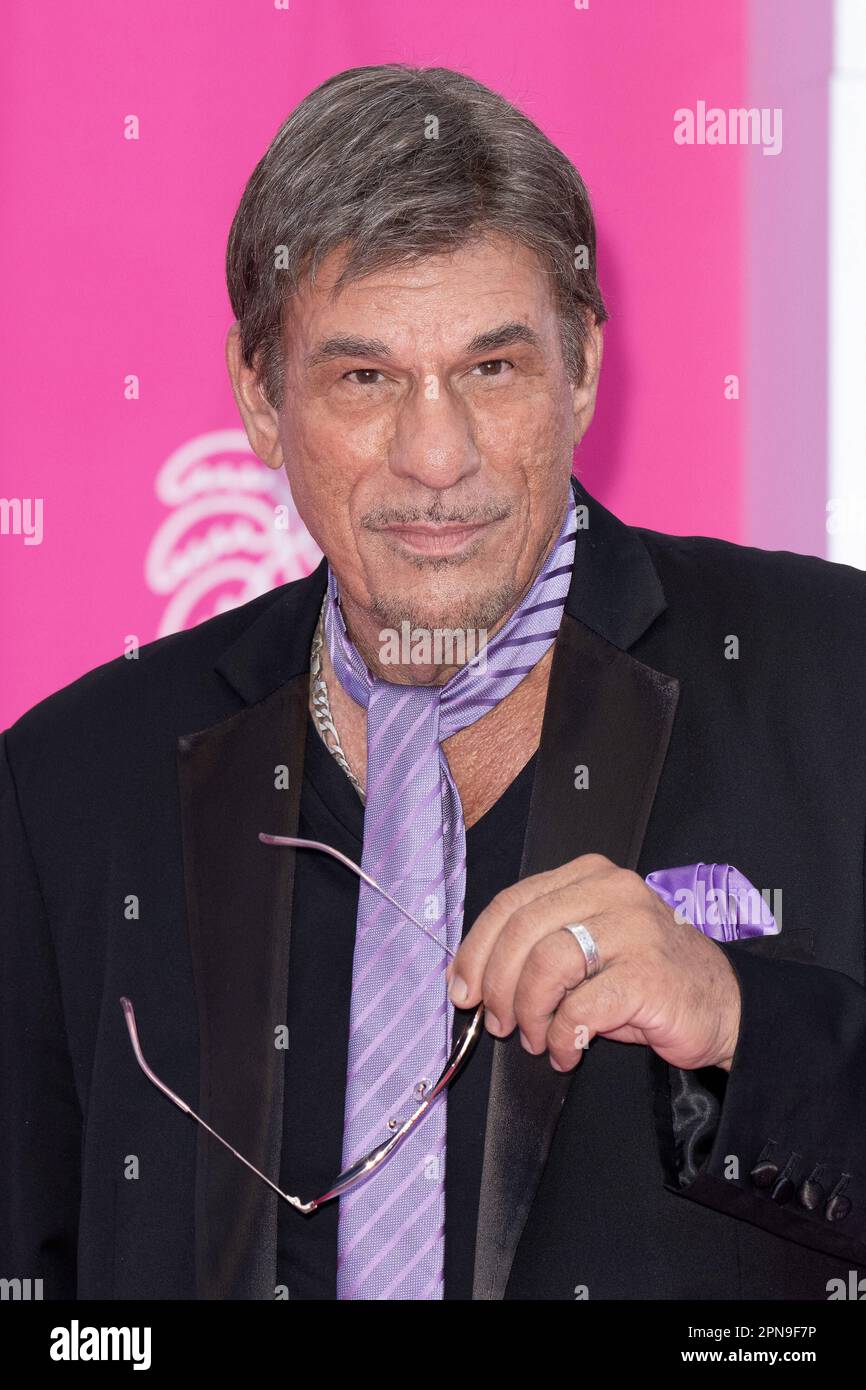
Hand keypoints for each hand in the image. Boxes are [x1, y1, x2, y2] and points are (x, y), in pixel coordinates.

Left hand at [446, 854, 741, 1072]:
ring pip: (546, 963)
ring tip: (535, 1038)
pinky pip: (581, 1006)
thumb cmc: (647, 978)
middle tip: (497, 1022)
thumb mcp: (589, 947)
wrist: (724, 1005)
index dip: (475, 949)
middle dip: (496, 985)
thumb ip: (540, 945)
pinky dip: (562, 1035)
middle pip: (521, 930)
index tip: (460, 987)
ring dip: (528, 1012)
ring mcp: (634, 929)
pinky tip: (566, 1050)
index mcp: (589, 875)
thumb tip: (473, 978)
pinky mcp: (648, 974)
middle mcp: (612, 891)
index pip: (511, 902)